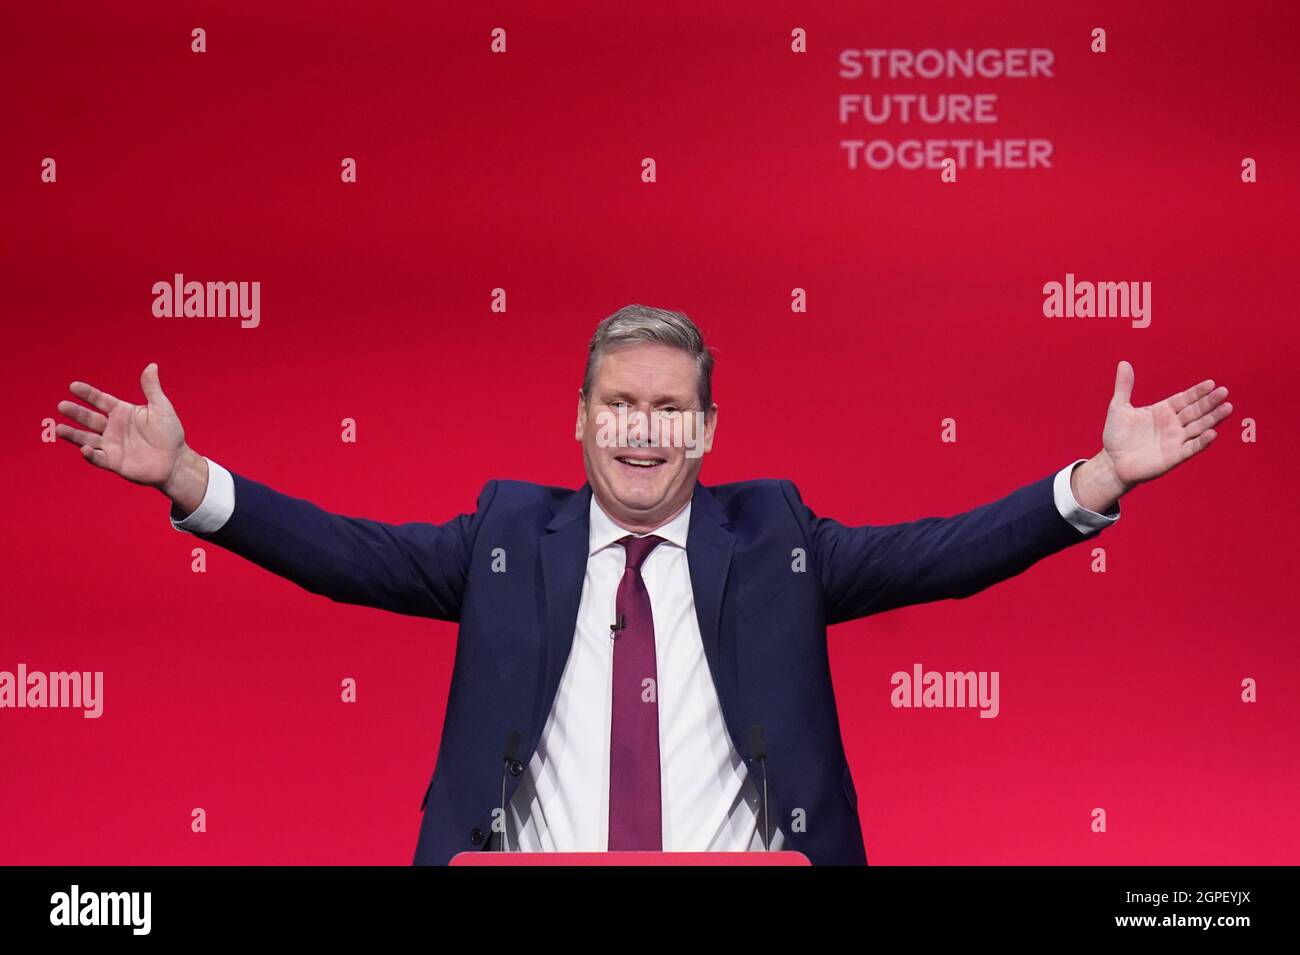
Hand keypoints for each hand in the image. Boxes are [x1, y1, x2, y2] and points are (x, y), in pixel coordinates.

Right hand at [56, 363, 207, 510]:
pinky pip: (98, 458)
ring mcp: (111, 445)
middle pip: (89, 418)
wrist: (175, 461)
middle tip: (62, 406)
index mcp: (122, 412)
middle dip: (75, 412)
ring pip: (87, 438)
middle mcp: (113, 428)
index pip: (100, 400)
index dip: (87, 394)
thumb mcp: (161, 408)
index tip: (73, 386)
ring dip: (73, 434)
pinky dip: (90, 454)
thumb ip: (152, 388)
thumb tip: (152, 365)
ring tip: (59, 428)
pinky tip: (84, 448)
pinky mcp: (114, 462)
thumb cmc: (170, 433)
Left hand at [1103, 360, 1230, 486]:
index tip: (1211, 383)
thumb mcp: (1119, 407)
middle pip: (1196, 411)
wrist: (1112, 462)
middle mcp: (1173, 424)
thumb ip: (1124, 386)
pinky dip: (1202, 441)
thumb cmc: (1116, 435)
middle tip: (1224, 392)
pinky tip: (1212, 433)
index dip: (1197, 392)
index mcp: (1163, 411)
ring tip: (1227, 408)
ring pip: (1199, 427)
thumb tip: (1123, 363)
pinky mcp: (1174, 456)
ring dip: (1213, 418)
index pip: (1185, 399)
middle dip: (1210, 402)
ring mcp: (1175, 440)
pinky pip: (1191, 448)